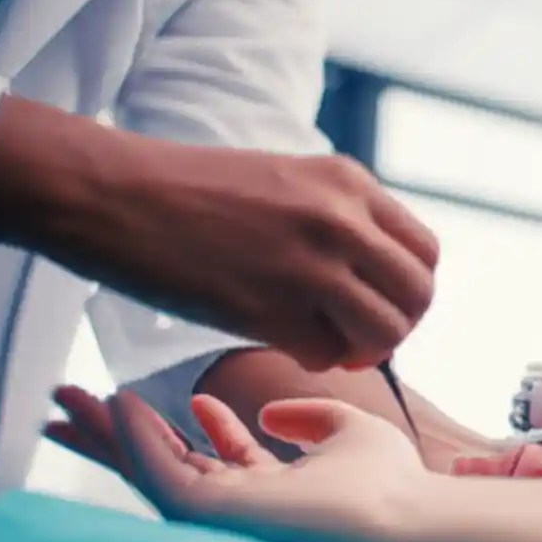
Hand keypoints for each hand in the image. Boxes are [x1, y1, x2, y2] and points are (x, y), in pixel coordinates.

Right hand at [0, 97, 439, 371]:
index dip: (408, 289)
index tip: (377, 302)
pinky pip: (329, 356)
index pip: (425, 253)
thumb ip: (342, 219)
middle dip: (396, 326)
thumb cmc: (194, 192)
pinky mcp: (271, 308)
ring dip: (362, 351)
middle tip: (359, 336)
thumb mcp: (290, 181)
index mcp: (349, 184)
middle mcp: (341, 220)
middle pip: (417, 297)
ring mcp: (310, 265)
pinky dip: (315, 360)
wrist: (116, 195)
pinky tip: (285, 341)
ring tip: (327, 344)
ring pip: (385, 332)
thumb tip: (378, 279)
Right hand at [64, 389, 426, 541]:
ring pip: (150, 471)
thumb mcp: (351, 431)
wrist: (402, 514)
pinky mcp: (214, 514)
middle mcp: (243, 505)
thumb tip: (268, 411)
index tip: (194, 394)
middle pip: (170, 465)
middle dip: (127, 433)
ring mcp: (225, 513)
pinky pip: (159, 475)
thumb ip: (312, 416)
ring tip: (70, 399)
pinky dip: (134, 441)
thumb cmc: (393, 482)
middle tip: (85, 401)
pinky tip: (118, 406)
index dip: (202, 427)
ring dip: (108, 434)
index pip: (225, 460)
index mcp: (277, 491)